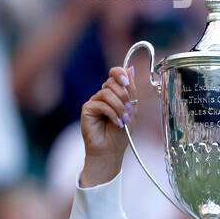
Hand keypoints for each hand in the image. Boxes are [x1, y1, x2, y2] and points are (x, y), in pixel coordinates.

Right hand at [78, 66, 135, 185]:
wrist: (111, 150)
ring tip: (124, 119)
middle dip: (124, 95)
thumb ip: (131, 90)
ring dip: (119, 106)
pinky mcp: (87, 109)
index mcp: (115, 93)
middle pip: (111, 82)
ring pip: (106, 92)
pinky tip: (117, 123)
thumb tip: (130, 68)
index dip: (120, 73)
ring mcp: (94, 101)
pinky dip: (112, 113)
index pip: (115, 74)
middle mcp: (103, 95)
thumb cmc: (122, 133)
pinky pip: (101, 104)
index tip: (128, 82)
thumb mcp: (132, 109)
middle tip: (129, 110)